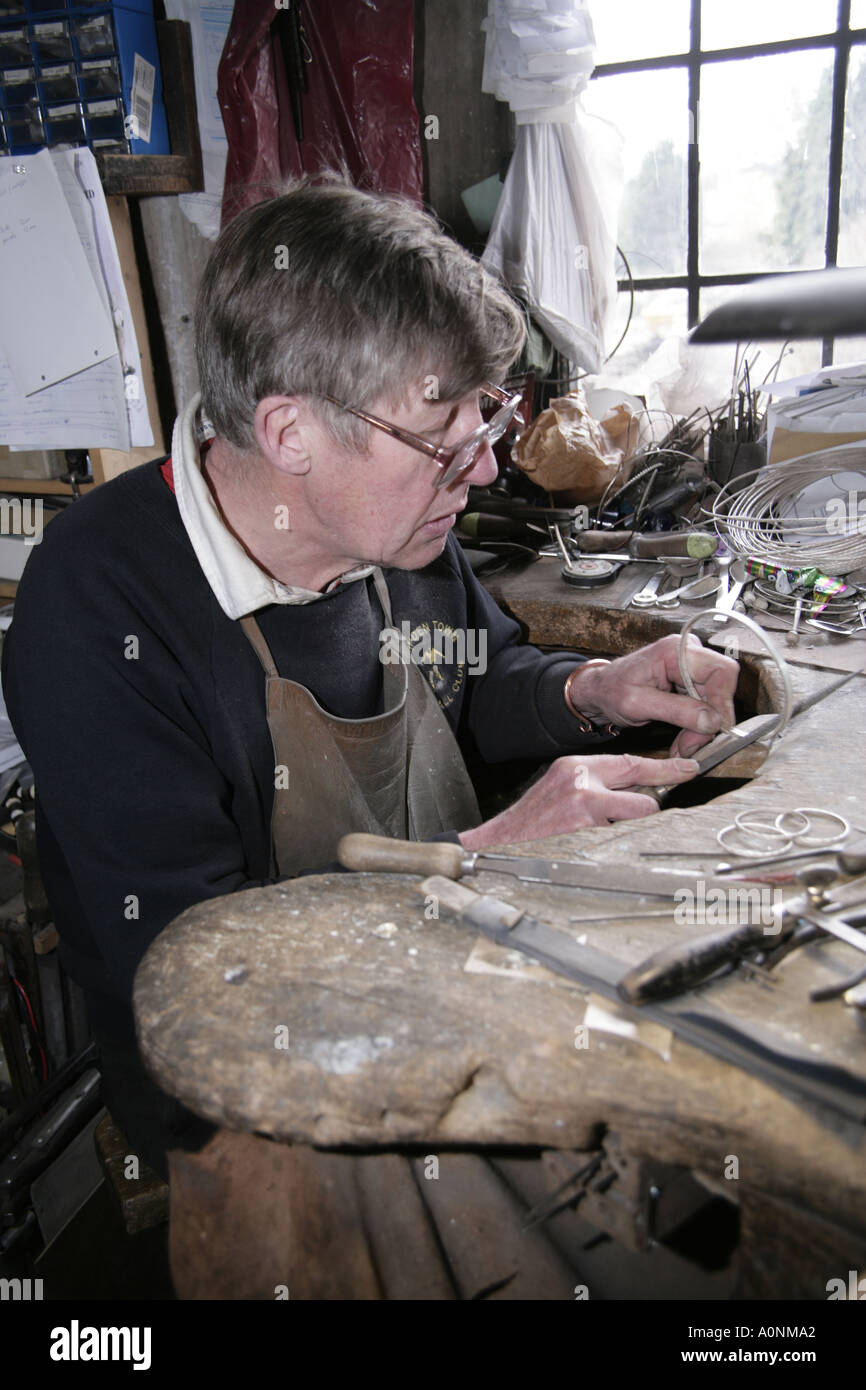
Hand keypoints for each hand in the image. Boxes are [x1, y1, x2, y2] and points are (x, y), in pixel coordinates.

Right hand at [458, 752, 698, 850]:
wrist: (501, 843)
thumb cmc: (535, 822)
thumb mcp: (564, 790)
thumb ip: (598, 786)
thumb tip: (641, 793)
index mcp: (576, 767)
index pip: (629, 762)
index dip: (662, 768)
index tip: (687, 769)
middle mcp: (581, 779)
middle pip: (640, 784)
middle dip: (657, 794)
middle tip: (673, 786)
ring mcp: (584, 802)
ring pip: (635, 815)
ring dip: (628, 828)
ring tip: (598, 835)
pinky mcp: (585, 826)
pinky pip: (622, 835)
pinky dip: (615, 844)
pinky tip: (589, 846)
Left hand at [565, 634, 738, 758]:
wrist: (601, 690)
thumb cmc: (612, 690)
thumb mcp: (638, 704)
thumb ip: (676, 711)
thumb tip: (711, 721)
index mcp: (675, 650)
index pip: (721, 671)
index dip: (723, 702)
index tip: (712, 729)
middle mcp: (688, 653)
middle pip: (721, 688)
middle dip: (709, 722)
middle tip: (691, 747)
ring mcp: (691, 665)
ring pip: (716, 700)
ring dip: (703, 728)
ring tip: (684, 748)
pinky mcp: (691, 680)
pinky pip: (706, 704)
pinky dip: (697, 725)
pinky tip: (684, 740)